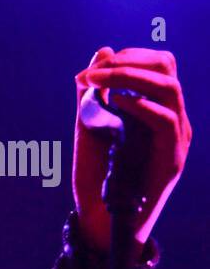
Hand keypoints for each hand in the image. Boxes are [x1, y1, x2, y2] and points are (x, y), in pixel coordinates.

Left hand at [72, 47, 191, 249]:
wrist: (103, 219)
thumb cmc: (98, 174)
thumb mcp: (91, 125)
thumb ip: (95, 92)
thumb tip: (102, 50)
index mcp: (158, 109)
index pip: (158, 64)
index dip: (127, 57)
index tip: (93, 67)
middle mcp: (173, 119)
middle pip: (167, 67)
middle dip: (128, 61)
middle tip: (94, 72)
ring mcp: (176, 137)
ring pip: (169, 88)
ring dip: (130, 77)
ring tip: (100, 81)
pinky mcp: (171, 158)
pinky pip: (164, 121)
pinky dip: (140, 105)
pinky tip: (117, 103)